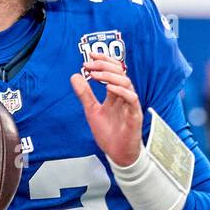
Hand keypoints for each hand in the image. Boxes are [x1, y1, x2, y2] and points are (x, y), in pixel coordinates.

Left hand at [70, 53, 142, 167]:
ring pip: (126, 83)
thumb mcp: (92, 111)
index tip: (89, 56)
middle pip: (120, 73)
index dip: (103, 61)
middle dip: (104, 65)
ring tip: (96, 75)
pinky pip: (132, 99)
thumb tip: (75, 76)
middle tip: (90, 63)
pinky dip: (121, 91)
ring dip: (110, 76)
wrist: (117, 154)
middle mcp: (124, 96)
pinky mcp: (135, 115)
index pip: (112, 71)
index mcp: (115, 93)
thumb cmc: (109, 134)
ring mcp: (131, 105)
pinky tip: (109, 88)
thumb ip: (85, 94)